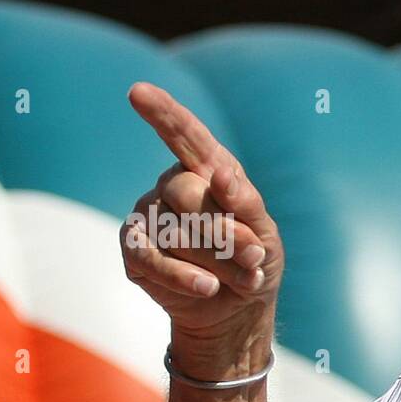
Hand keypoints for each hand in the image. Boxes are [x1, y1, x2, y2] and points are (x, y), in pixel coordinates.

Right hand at [120, 82, 283, 356]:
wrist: (236, 309)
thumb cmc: (254, 262)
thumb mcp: (266, 235)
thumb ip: (247, 205)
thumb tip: (221, 176)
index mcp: (208, 171)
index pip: (186, 137)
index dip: (164, 115)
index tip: (138, 92)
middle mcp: (173, 186)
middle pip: (187, 194)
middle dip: (227, 233)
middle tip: (254, 257)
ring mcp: (148, 215)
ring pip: (174, 232)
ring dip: (218, 262)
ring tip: (241, 279)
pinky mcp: (134, 250)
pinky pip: (151, 258)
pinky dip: (183, 277)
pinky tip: (207, 287)